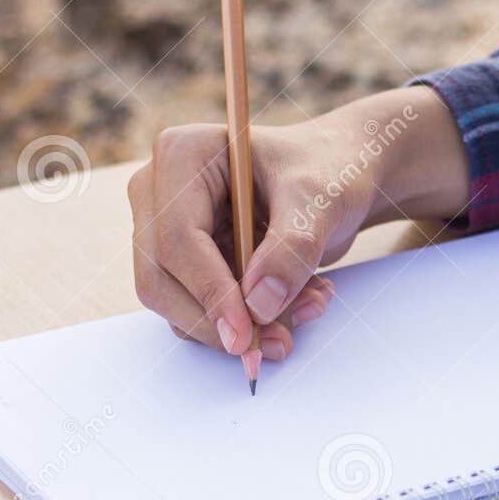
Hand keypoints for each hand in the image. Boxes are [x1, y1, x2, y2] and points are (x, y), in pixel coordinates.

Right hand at [129, 86, 467, 356]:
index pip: (176, 239)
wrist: (339, 175)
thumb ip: (291, 249)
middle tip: (277, 345)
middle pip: (160, 279)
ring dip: (240, 324)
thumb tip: (258, 306)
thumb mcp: (319, 200)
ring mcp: (166, 229)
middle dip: (219, 321)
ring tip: (309, 304)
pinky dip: (246, 321)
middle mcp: (160, 193)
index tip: (246, 336)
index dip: (209, 293)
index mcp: (182, 155)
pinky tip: (298, 302)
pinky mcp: (186, 263)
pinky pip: (200, 310)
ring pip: (176, 303)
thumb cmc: (326, 169)